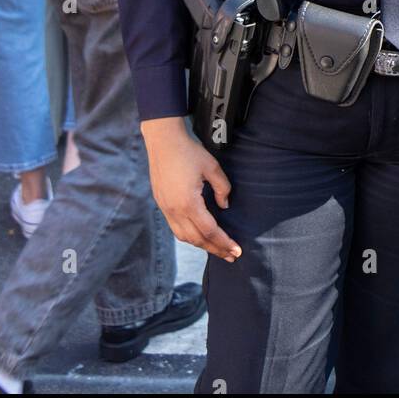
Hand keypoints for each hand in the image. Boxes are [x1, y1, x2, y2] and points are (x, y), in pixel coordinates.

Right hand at [141, 118, 241, 260]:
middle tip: (231, 256)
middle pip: (196, 239)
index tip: (237, 251)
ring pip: (184, 236)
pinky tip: (199, 235)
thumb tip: (225, 207)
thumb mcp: (212, 167)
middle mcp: (174, 210)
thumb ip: (222, 188)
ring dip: (201, 245)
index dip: (224, 242)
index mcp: (188, 203)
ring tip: (217, 248)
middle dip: (215, 249)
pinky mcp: (162, 204)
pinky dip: (189, 236)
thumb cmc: (189, 151)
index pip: (209, 231)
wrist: (162, 140)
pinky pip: (176, 228)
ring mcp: (166, 208)